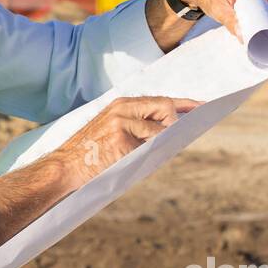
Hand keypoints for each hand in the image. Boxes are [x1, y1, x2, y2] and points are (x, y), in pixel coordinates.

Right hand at [53, 95, 202, 185]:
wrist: (64, 167)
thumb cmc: (90, 153)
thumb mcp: (112, 130)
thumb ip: (139, 126)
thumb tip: (172, 132)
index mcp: (122, 105)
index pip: (161, 100)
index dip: (185, 104)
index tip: (203, 106)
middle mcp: (123, 109)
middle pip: (166, 109)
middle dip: (172, 126)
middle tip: (162, 143)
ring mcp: (122, 123)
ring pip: (159, 132)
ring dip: (156, 146)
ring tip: (132, 154)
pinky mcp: (120, 140)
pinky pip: (149, 148)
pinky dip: (146, 157)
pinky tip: (127, 161)